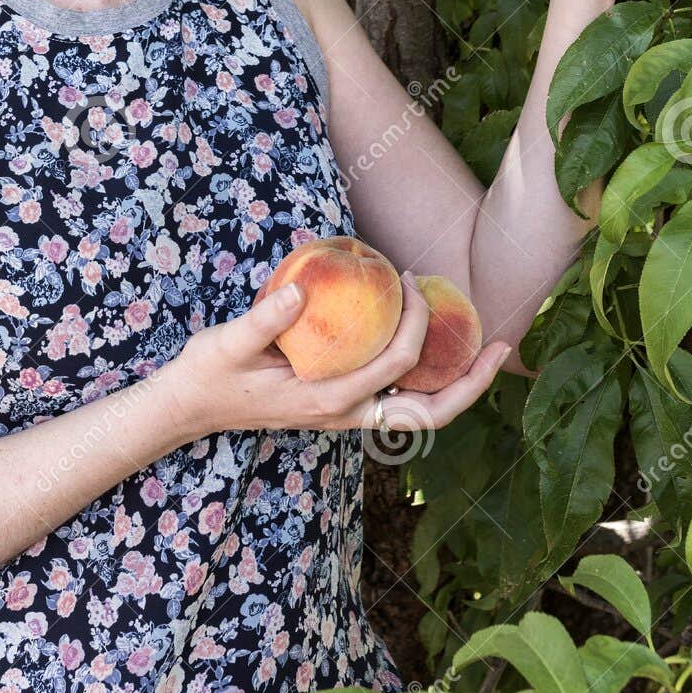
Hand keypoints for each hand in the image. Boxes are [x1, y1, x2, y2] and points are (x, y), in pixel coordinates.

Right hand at [163, 271, 510, 440]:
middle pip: (428, 413)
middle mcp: (345, 416)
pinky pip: (396, 401)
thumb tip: (303, 290)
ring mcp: (345, 416)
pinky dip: (424, 378)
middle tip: (502, 346)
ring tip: (486, 350)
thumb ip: (265, 319)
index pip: (394, 364)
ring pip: (419, 414)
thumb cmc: (209, 373)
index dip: (415, 320)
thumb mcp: (228, 342)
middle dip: (470, 382)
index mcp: (326, 401)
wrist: (189, 409)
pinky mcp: (340, 407)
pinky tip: (433, 346)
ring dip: (457, 386)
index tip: (409, 276)